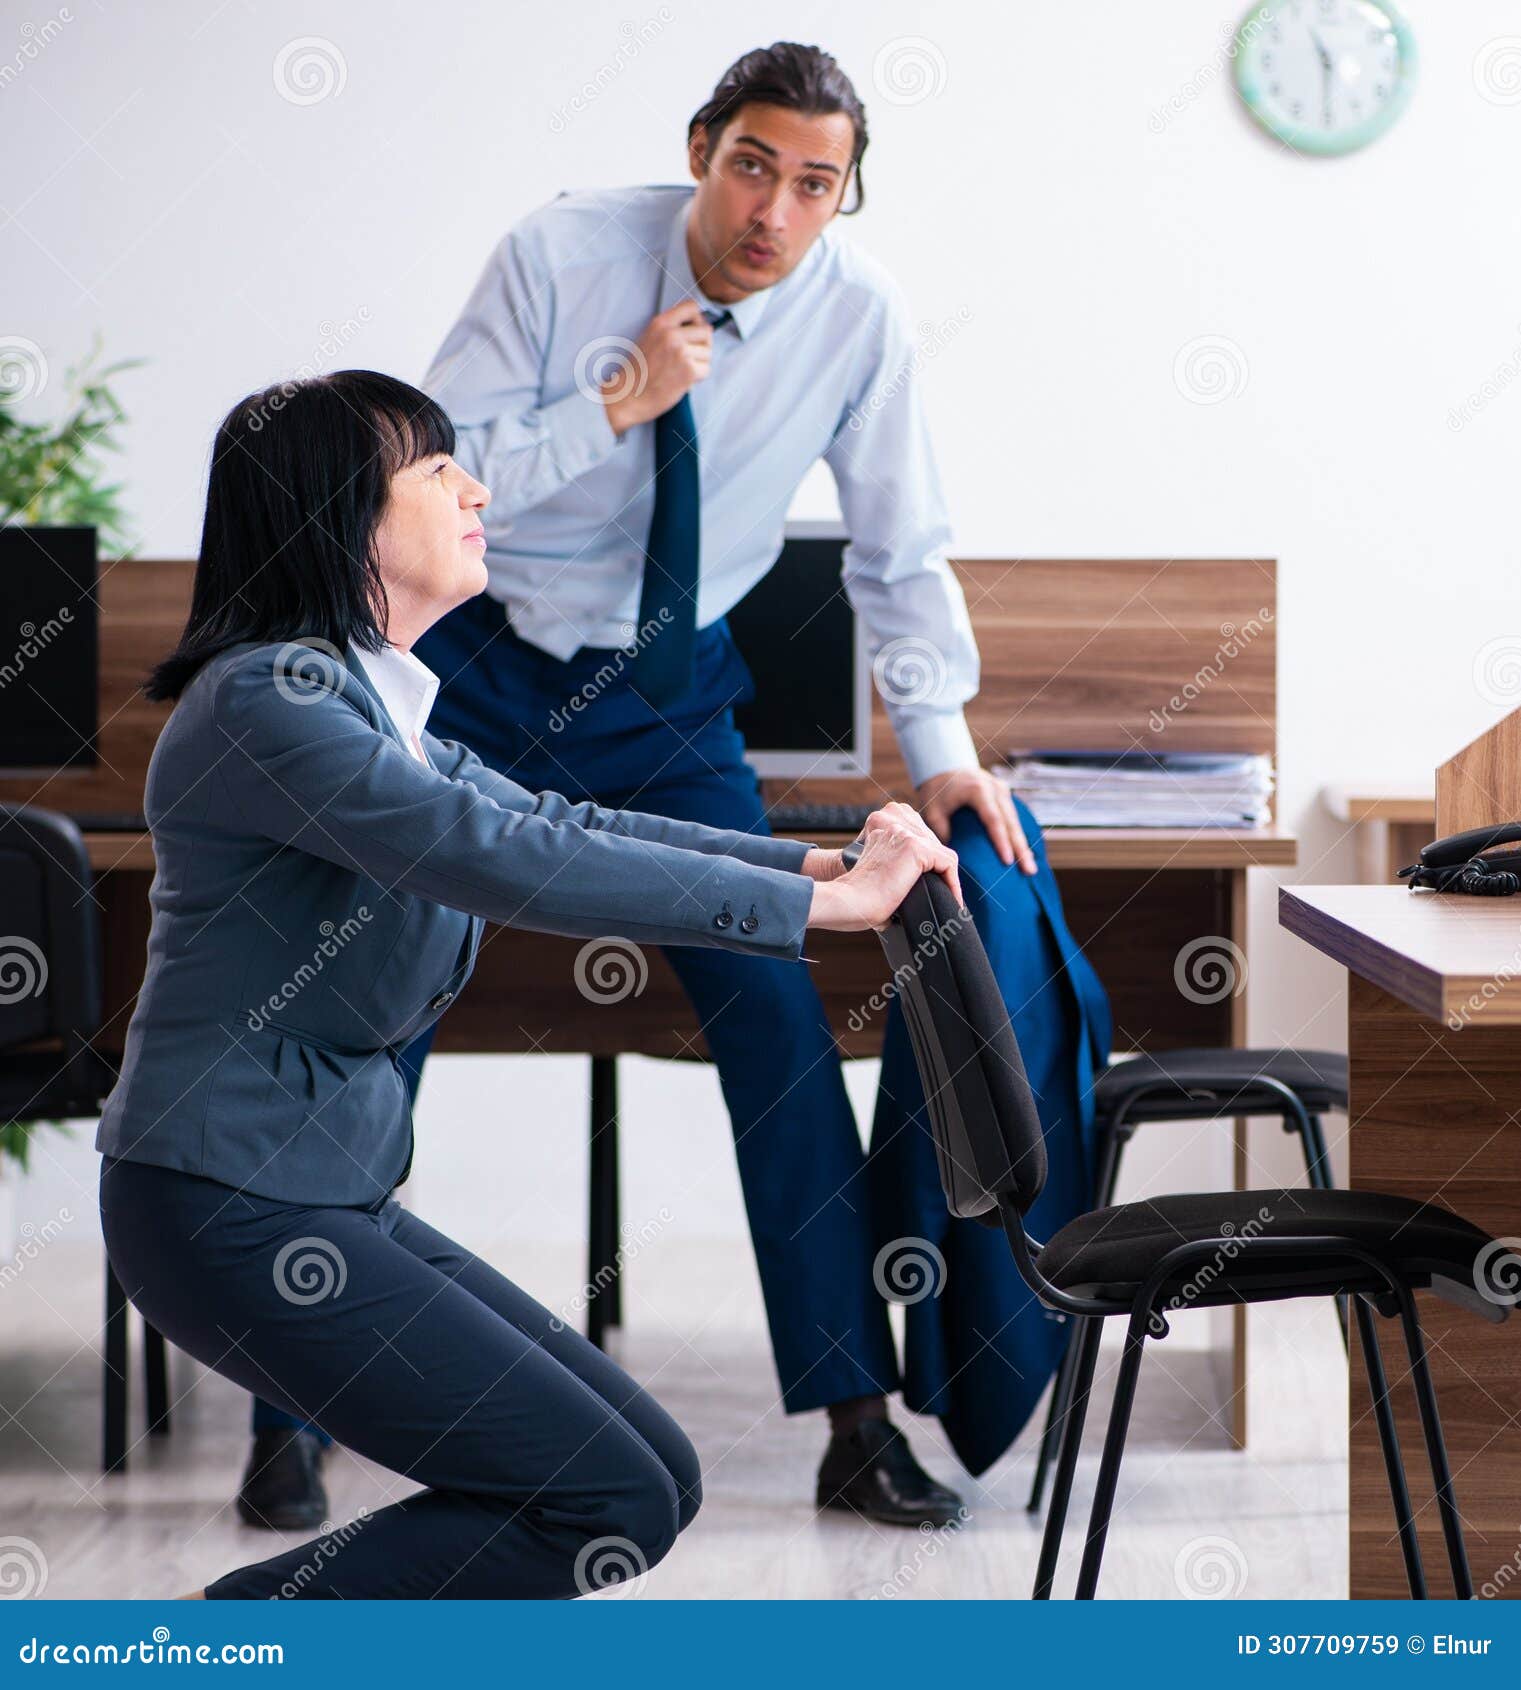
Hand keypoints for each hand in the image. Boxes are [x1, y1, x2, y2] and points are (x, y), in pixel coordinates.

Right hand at [602, 299, 713, 434]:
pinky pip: (706, 370)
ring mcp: (681, 352)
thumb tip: (696, 327)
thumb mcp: (648, 338)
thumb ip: (670, 329)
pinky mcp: (689, 370)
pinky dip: (698, 378)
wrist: (628, 396)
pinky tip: (682, 380)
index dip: (697, 320)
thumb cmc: (637, 372)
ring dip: (700, 363)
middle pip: (706, 331)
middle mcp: (671, 334)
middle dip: (702, 345)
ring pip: (708, 352)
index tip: (693, 331)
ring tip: (681, 370)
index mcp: (660, 323)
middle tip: (689, 357)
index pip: (692, 307)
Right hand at [807, 802, 961, 931]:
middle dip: (940, 870)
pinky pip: (948, 863)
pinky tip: (951, 899)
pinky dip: (953, 883)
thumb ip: (892, 865)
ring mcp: (903, 833)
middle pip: (933, 843)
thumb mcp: (877, 870)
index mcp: (881, 824)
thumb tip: (909, 886)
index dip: (929, 863)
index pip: (919, 838)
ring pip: (941, 853)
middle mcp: (891, 823)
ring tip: (950, 898)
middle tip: (946, 893)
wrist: (848, 903)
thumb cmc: (857, 897)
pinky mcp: (914, 847)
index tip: (935, 884)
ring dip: (947, 878)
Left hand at [915, 767, 1036, 873]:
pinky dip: (1018, 836)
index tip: (1008, 861)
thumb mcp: (932, 811)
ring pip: (1016, 821)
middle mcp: (995, 788)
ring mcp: (1002, 790)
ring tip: (1030, 869)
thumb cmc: (936, 791)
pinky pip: (1013, 818)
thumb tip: (953, 857)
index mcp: (978, 789)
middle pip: (1011, 822)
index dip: (1002, 841)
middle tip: (1029, 871)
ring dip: (1023, 845)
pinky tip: (1025, 855)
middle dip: (1021, 848)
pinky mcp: (1004, 795)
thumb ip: (942, 831)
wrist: (944, 766)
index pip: (994, 819)